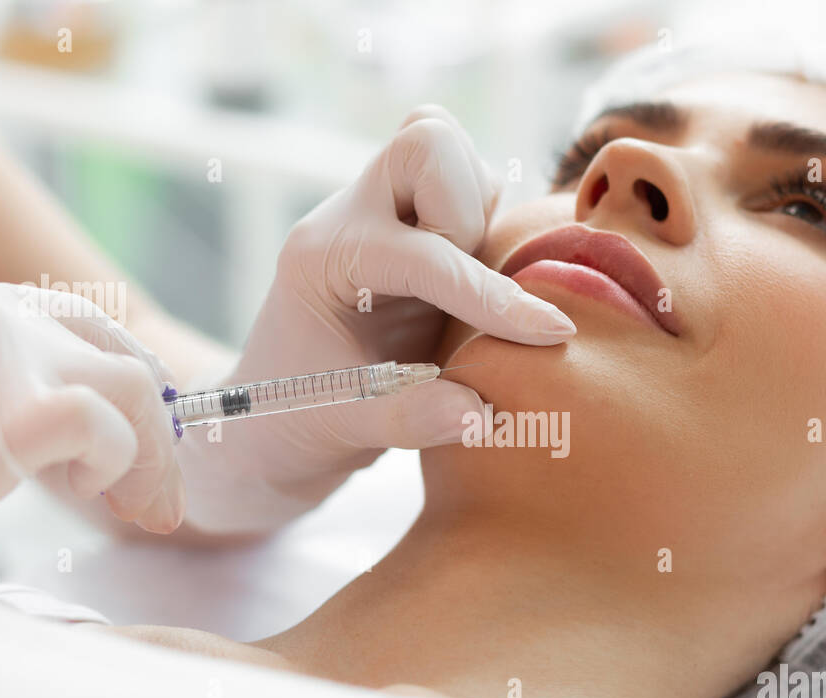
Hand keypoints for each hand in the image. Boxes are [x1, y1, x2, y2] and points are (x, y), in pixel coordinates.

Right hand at [0, 271, 184, 536]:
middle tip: (157, 493)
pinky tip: (83, 490)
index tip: (143, 427)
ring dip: (149, 456)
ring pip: (132, 389)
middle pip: (121, 356)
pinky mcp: (13, 415)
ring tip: (130, 505)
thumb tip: (23, 433)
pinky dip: (118, 466)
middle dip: (157, 427)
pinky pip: (108, 430)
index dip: (129, 374)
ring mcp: (7, 359)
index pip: (83, 321)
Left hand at [179, 105, 573, 532]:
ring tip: (477, 285)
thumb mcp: (349, 429)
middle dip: (469, 209)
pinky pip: (469, 183)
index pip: (425, 255)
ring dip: (482, 212)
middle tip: (472, 281)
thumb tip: (484, 413)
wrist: (275, 419)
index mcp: (324, 257)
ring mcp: (384, 211)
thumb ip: (414, 419)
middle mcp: (353, 215)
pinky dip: (490, 220)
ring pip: (454, 153)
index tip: (550, 335)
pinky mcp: (415, 224)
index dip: (492, 297)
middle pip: (427, 140)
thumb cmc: (303, 420)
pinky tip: (485, 282)